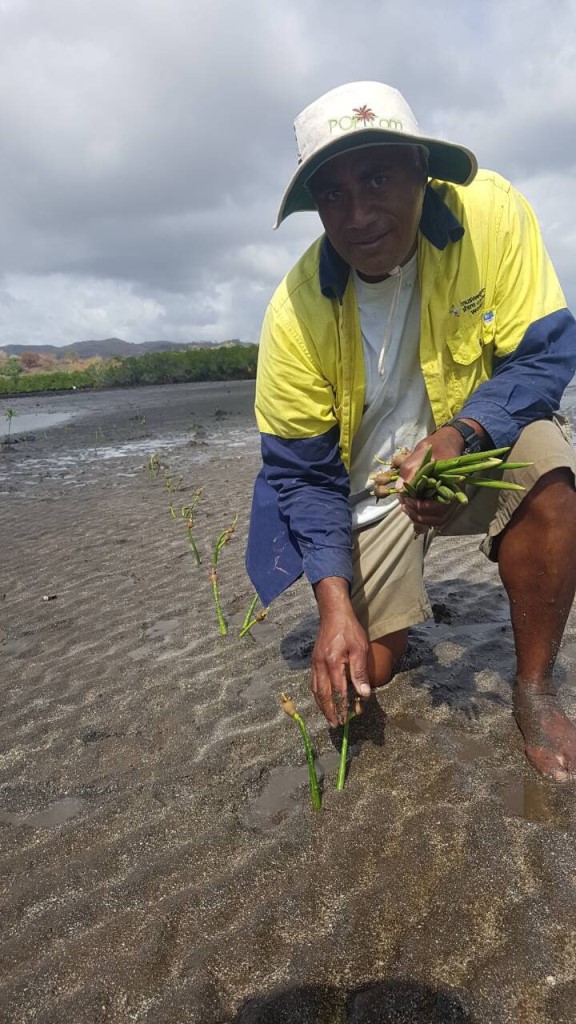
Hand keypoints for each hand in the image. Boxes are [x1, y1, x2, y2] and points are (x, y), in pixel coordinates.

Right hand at [311, 578, 370, 725]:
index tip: (346, 719)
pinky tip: (321, 699)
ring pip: (315, 690)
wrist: (333, 613)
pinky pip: (313, 682)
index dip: (342, 706)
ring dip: (321, 706)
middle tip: (335, 725)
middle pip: (323, 694)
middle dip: (329, 711)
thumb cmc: (349, 630)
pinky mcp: (314, 661)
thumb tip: (364, 694)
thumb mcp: (359, 649)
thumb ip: (360, 672)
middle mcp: (320, 666)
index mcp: (333, 663)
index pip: (337, 691)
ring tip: (328, 717)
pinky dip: (316, 695)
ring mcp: (315, 664)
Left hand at [395, 425, 465, 534]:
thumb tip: (400, 489)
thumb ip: (410, 471)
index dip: (420, 507)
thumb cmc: (435, 448)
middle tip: (404, 506)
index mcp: (452, 485)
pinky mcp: (445, 500)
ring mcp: (451, 499)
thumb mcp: (420, 454)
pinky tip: (412, 509)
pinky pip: (437, 516)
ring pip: (438, 519)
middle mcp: (455, 495)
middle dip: (418, 514)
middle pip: (439, 517)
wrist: (446, 445)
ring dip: (420, 518)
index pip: (439, 507)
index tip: (406, 499)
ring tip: (407, 509)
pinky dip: (424, 517)